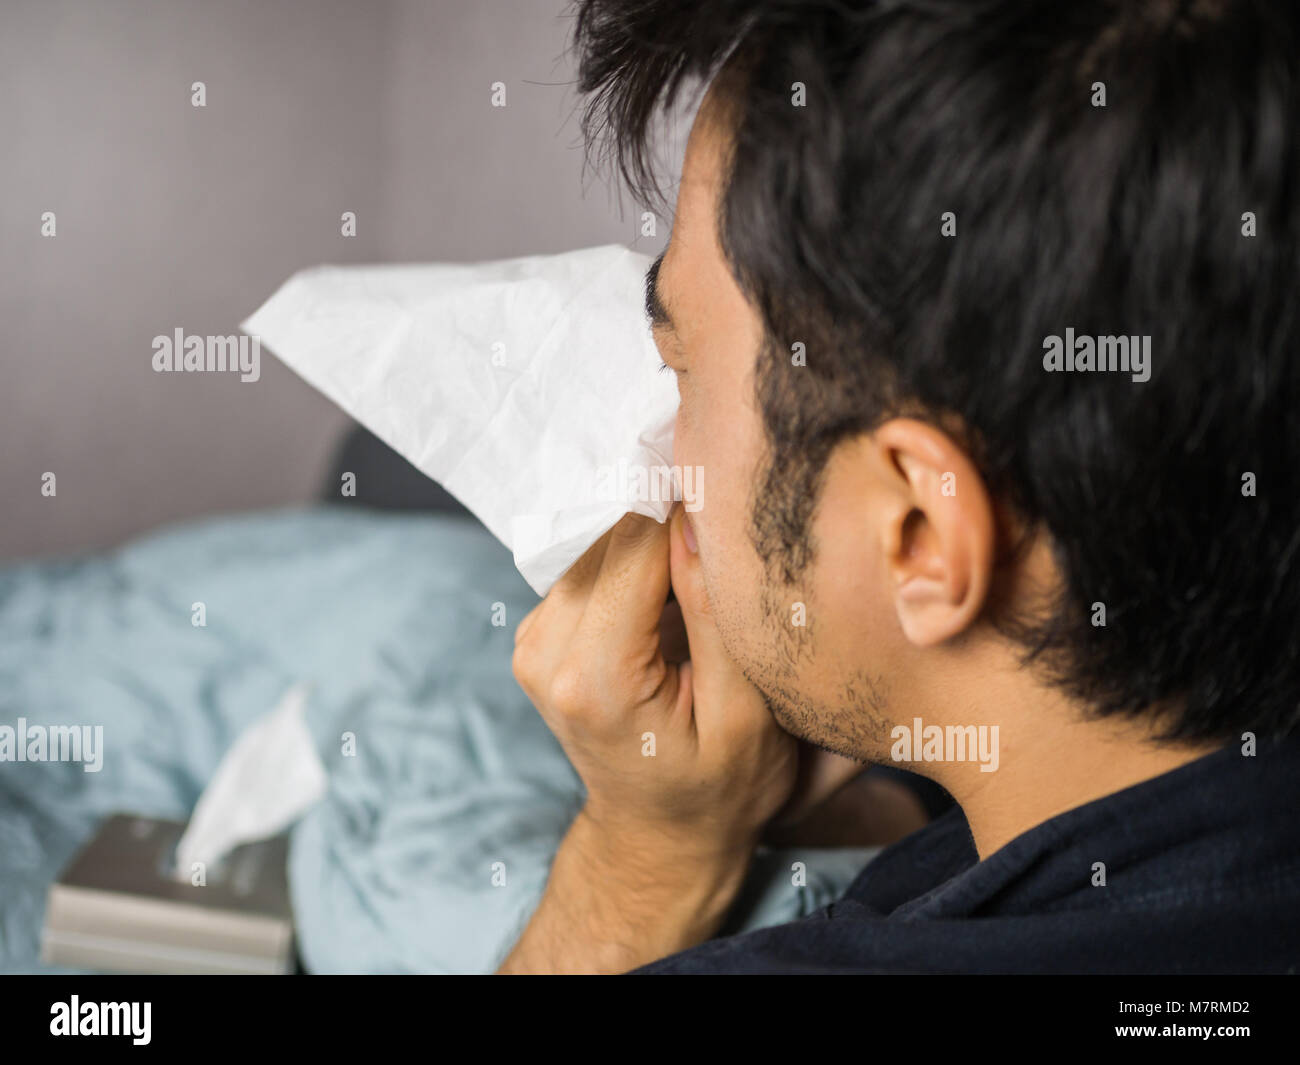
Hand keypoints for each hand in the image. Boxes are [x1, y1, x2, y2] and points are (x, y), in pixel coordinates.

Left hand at [501, 506, 798, 970]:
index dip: (687, 507)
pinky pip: (591, 565)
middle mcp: (546, 652)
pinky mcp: (539, 632)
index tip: (736, 490)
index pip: (635, 545)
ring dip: (653, 542)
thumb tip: (693, 521)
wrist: (659, 833)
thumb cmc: (721, 786)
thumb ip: (717, 619)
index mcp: (593, 677)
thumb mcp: (747, 716)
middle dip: (672, 523)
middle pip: (611, 537)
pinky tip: (674, 590)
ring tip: (706, 568)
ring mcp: (534, 641)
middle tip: (732, 527)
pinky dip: (635, 563)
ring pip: (599, 543)